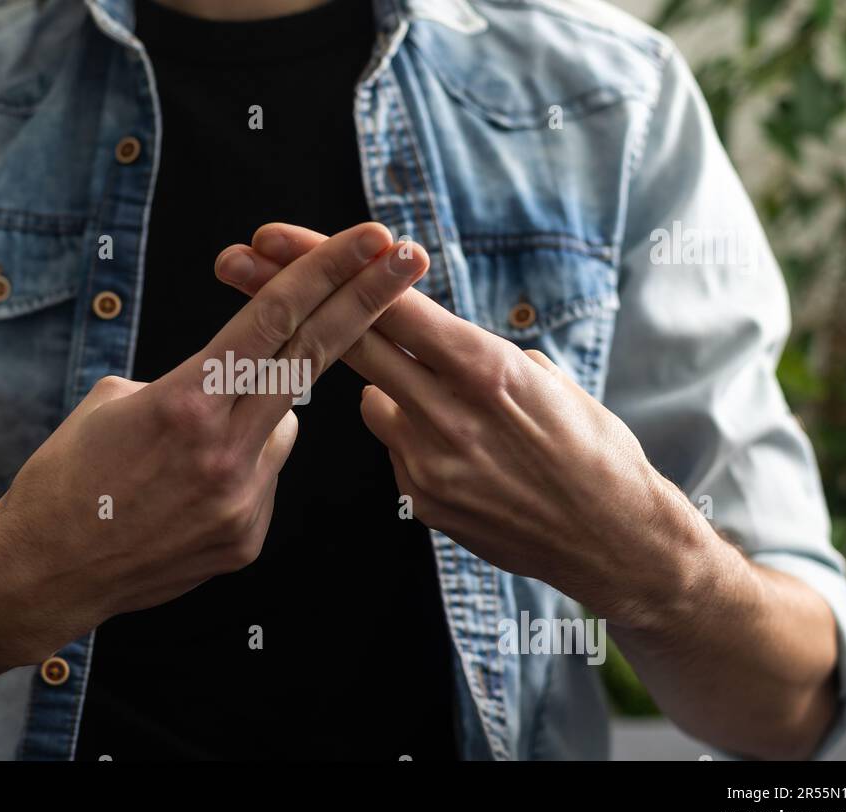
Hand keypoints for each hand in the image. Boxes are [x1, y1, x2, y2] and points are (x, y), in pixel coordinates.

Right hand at [0, 222, 429, 660]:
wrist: (45, 572)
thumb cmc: (66, 474)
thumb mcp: (117, 402)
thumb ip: (195, 382)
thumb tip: (248, 381)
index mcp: (185, 400)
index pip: (273, 319)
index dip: (327, 270)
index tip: (372, 237)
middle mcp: (224, 447)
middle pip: (313, 356)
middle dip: (367, 299)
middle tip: (411, 254)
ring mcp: (241, 498)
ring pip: (283, 422)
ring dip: (253, 414)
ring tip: (179, 453)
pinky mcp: (246, 538)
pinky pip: (262, 478)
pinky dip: (236, 470)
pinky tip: (183, 493)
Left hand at [218, 224, 708, 624]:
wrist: (615, 540)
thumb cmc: (592, 447)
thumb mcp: (545, 379)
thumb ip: (471, 356)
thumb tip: (425, 344)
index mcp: (484, 366)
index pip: (385, 304)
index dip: (323, 267)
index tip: (271, 238)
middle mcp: (447, 411)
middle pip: (346, 342)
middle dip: (285, 297)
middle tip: (230, 258)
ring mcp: (428, 462)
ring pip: (376, 401)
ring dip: (396, 391)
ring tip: (470, 417)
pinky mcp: (422, 502)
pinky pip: (400, 451)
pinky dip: (419, 441)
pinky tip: (472, 460)